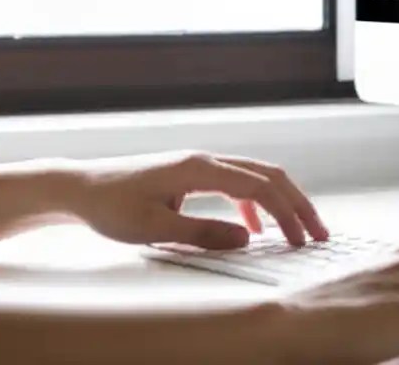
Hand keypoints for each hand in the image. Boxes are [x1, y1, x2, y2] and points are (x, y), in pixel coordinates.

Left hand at [67, 151, 327, 249]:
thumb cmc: (110, 206)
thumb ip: (203, 233)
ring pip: (258, 176)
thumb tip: (248, 238)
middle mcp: (207, 159)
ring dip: (282, 201)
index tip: (302, 239)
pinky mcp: (195, 172)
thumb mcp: (154, 228)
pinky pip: (238, 182)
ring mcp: (202, 163)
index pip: (259, 187)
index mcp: (200, 168)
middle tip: (319, 232)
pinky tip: (254, 226)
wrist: (80, 187)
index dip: (286, 214)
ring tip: (298, 230)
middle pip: (269, 175)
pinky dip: (256, 202)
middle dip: (298, 204)